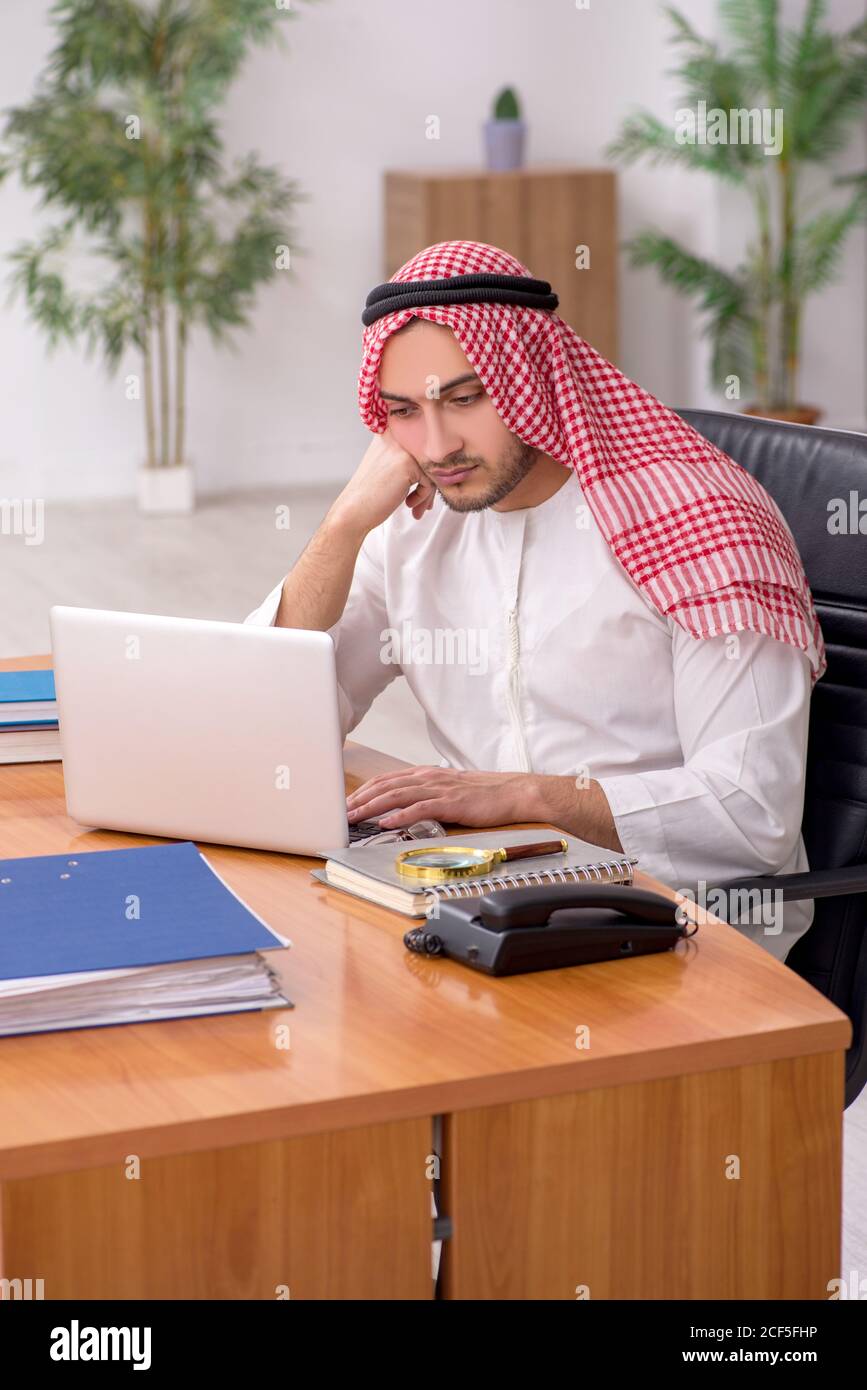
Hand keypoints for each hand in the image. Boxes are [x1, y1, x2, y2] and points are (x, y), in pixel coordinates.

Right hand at [327, 429, 434, 536]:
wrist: (354, 510)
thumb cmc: (371, 493)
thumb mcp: (388, 466)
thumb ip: (409, 458)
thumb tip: (440, 465)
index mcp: (389, 432)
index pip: (421, 444)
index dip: (426, 467)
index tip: (422, 486)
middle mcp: (395, 435)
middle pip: (428, 457)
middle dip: (429, 482)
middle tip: (423, 502)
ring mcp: (401, 449)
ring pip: (431, 469)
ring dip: (428, 491)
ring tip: (419, 507)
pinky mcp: (408, 464)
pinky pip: (430, 480)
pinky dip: (423, 496)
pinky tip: (409, 504)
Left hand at [346, 765, 534, 830]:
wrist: (515, 792)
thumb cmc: (484, 795)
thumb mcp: (449, 791)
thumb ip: (426, 796)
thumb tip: (403, 809)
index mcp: (427, 775)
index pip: (386, 779)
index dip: (363, 791)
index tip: (345, 803)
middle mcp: (429, 778)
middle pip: (385, 785)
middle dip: (359, 799)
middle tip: (339, 812)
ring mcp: (440, 789)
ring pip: (397, 795)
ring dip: (372, 807)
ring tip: (353, 817)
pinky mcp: (452, 803)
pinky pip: (421, 808)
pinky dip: (401, 816)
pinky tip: (386, 823)